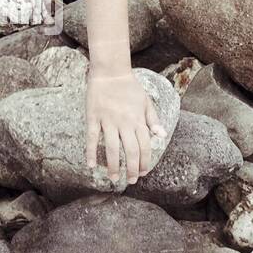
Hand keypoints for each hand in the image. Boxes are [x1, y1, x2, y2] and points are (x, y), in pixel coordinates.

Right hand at [85, 70, 165, 184]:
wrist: (110, 71)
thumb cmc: (129, 87)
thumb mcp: (146, 102)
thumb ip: (153, 120)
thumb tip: (161, 136)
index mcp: (138, 120)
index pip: (144, 146)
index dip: (144, 162)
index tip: (142, 172)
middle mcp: (124, 123)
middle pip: (130, 151)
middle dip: (131, 169)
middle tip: (130, 181)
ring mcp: (108, 121)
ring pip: (111, 148)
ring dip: (113, 166)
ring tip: (113, 178)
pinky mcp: (94, 117)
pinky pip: (91, 138)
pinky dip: (90, 152)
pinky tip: (91, 165)